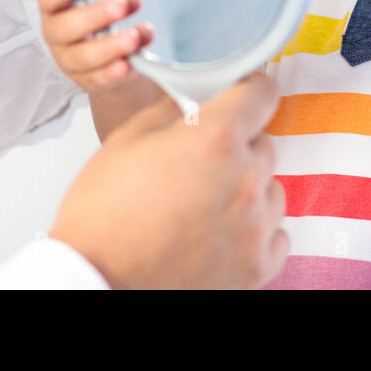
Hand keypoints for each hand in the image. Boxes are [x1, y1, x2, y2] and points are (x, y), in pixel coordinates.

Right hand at [38, 0, 153, 92]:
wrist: (106, 56)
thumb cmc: (99, 15)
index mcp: (53, 9)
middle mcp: (56, 36)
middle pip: (65, 28)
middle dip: (95, 15)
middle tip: (122, 4)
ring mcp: (69, 61)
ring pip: (83, 56)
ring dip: (110, 45)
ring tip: (136, 35)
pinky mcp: (87, 81)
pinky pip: (98, 79)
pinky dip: (113, 73)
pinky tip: (130, 64)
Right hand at [49, 73, 288, 288]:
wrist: (95, 281)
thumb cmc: (102, 217)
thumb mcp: (126, 140)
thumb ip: (173, 110)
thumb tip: (194, 100)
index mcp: (216, 140)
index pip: (262, 94)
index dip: (249, 90)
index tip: (243, 96)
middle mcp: (245, 181)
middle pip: (263, 145)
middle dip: (235, 147)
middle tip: (197, 164)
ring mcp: (255, 228)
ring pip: (270, 189)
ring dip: (245, 189)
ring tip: (202, 204)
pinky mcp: (257, 267)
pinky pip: (274, 234)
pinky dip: (253, 230)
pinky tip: (217, 232)